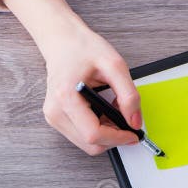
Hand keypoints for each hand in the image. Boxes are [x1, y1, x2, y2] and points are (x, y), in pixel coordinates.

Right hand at [0, 0, 140, 154]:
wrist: (62, 42)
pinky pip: (81, 137)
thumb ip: (129, 95)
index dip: (117, 137)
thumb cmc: (83, 49)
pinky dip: (97, 130)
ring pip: (87, 144)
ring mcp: (53, 117)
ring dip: (106, 134)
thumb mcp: (114, 65)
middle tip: (124, 118)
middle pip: (90, 144)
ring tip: (111, 110)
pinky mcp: (56, 119)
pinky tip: (101, 112)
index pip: (93, 133)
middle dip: (113, 137)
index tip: (133, 133)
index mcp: (66, 97)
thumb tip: (135, 122)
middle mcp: (55, 111)